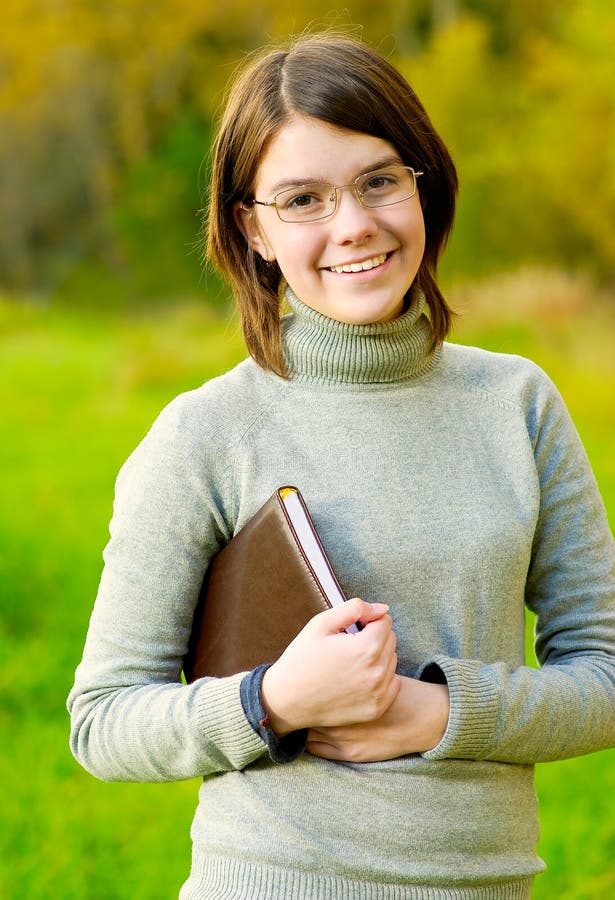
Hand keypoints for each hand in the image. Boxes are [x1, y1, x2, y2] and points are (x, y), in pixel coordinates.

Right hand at [261, 598, 399, 735]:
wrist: (287, 700)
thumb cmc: (302, 659)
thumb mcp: (321, 624)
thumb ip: (354, 608)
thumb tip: (382, 609)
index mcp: (365, 648)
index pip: (385, 621)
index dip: (366, 621)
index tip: (350, 630)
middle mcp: (377, 672)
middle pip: (390, 640)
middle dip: (373, 637)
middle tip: (347, 646)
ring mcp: (378, 694)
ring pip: (391, 661)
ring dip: (377, 658)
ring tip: (350, 663)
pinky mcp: (376, 709)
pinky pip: (392, 684)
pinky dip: (379, 679)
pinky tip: (357, 679)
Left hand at [305, 675, 449, 762]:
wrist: (421, 717)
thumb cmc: (397, 690)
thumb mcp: (373, 667)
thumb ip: (349, 662)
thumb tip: (325, 653)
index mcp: (346, 690)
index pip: (311, 687)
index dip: (302, 683)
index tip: (297, 680)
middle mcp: (342, 717)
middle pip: (306, 710)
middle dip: (300, 703)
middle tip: (293, 696)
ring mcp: (344, 738)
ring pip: (308, 730)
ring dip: (304, 721)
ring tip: (299, 712)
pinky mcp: (350, 754)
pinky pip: (316, 749)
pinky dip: (309, 740)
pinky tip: (309, 729)